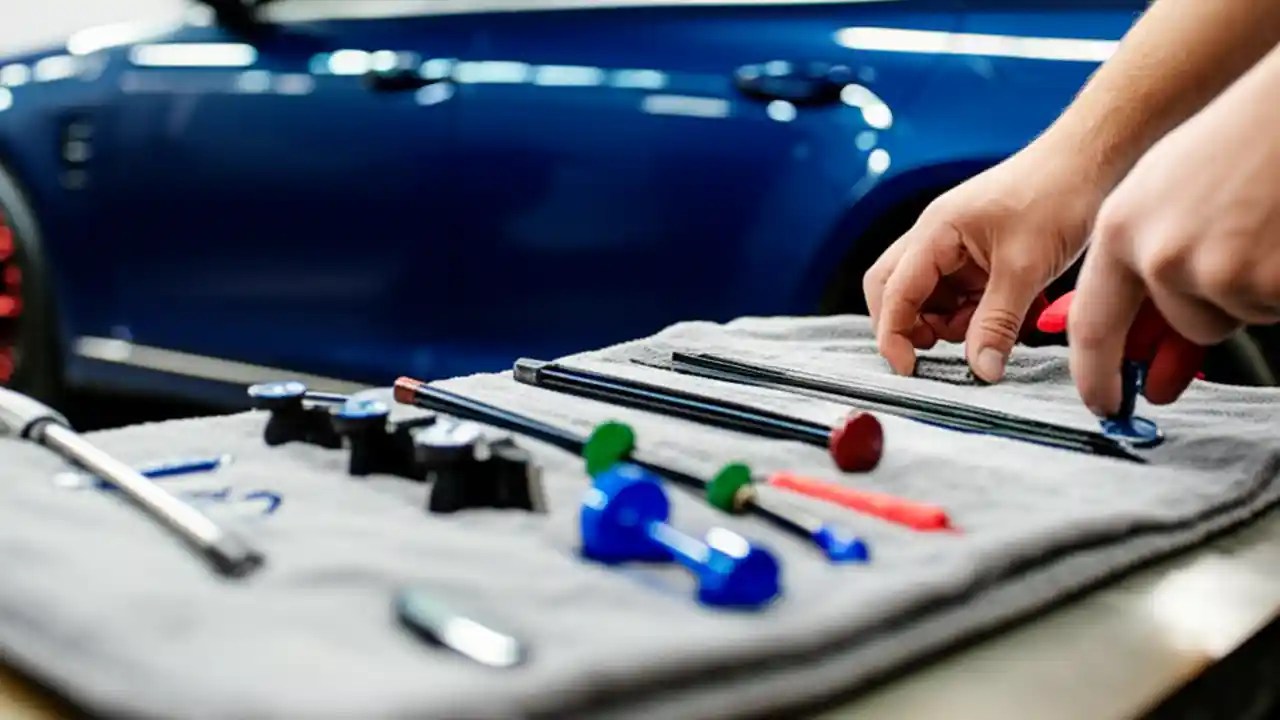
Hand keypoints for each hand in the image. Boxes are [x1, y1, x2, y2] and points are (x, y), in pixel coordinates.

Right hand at [863, 139, 1107, 382]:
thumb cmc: (1056, 194)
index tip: (908, 369)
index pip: (893, 291)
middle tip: (938, 351)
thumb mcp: (1026, 269)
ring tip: (986, 327)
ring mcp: (953, 244)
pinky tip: (1002, 313)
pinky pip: (956, 291)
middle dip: (909, 325)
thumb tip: (981, 370)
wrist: (1089, 161)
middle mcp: (934, 236)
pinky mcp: (974, 252)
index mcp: (935, 232)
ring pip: (926, 295)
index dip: (893, 334)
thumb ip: (997, 323)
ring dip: (946, 321)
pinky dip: (970, 311)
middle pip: (893, 290)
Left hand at [1069, 49, 1279, 415]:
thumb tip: (1129, 341)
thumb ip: (1136, 260)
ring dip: (1250, 288)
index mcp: (1121, 231)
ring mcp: (1216, 272)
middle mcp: (1160, 256)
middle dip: (1198, 323)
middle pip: (1180, 326)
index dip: (1095, 372)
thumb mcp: (1160, 192)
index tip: (1101, 402)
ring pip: (1232, 317)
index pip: (1092, 325)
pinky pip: (1269, 306)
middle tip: (1196, 319)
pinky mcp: (1265, 281)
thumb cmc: (1235, 141)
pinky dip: (1277, 282)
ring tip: (1259, 226)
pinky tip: (1276, 236)